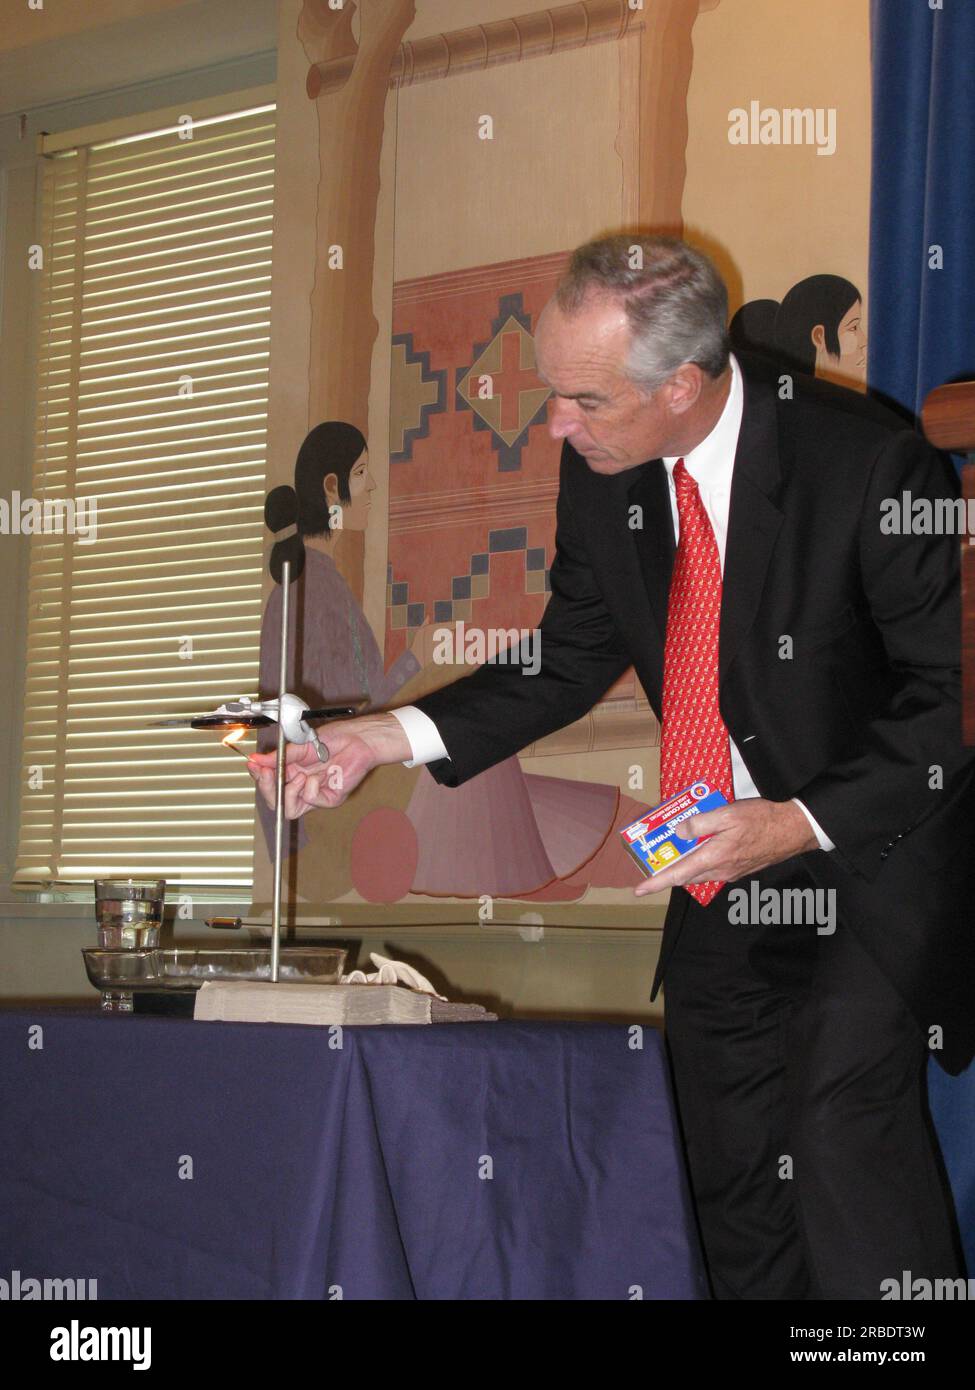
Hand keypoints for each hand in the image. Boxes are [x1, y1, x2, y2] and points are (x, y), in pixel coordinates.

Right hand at [246, 713, 411, 817]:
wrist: (357, 739)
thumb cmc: (333, 740)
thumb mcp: (299, 747)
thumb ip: (278, 757)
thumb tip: (255, 760)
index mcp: (291, 773)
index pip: (269, 785)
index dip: (259, 779)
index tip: (253, 765)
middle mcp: (301, 786)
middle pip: (275, 801)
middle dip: (268, 788)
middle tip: (268, 773)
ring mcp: (315, 794)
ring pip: (290, 809)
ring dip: (289, 792)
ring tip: (297, 776)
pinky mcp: (330, 799)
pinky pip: (312, 802)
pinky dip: (310, 790)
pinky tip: (314, 778)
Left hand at [633, 798, 818, 897]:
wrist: (794, 829)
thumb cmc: (761, 819)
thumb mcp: (726, 814)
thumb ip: (700, 823)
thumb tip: (680, 833)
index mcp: (713, 858)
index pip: (677, 875)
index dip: (656, 883)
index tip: (639, 890)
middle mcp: (720, 870)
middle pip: (686, 874)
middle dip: (668, 869)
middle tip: (654, 858)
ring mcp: (731, 872)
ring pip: (700, 871)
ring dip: (686, 863)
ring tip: (676, 846)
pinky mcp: (740, 868)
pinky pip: (713, 867)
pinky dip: (701, 859)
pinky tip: (702, 843)